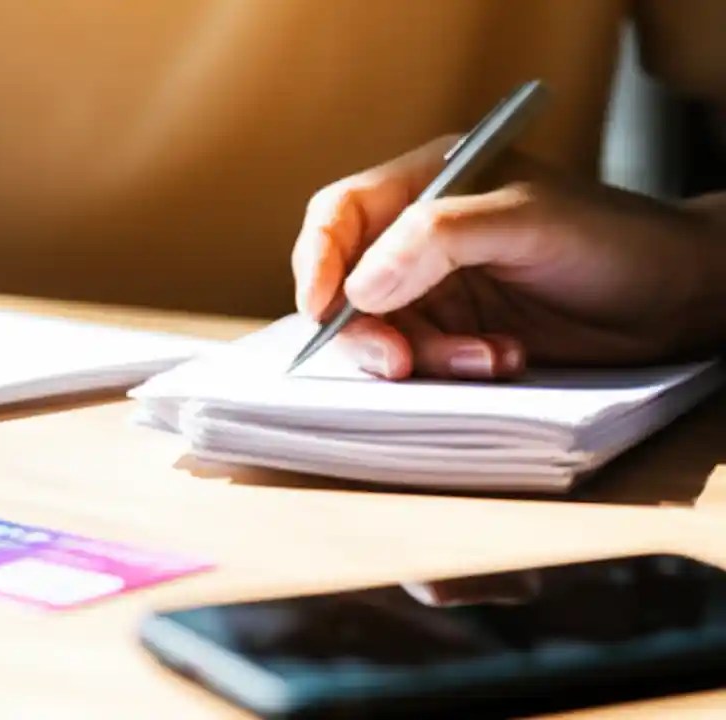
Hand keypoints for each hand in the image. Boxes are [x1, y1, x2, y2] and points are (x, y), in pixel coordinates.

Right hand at [292, 135, 725, 379]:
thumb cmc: (612, 238)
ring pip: (383, 332)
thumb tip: (357, 287)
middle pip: (347, 285)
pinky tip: (504, 358)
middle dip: (368, 329)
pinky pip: (422, 360)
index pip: (338, 215)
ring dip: (425, 356)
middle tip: (399, 362)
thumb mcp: (525, 222)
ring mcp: (437, 286)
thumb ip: (436, 241)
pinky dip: (453, 369)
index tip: (321, 309)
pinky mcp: (459, 331)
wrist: (677, 298)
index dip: (315, 261)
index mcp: (426, 182)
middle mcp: (420, 234)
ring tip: (489, 358)